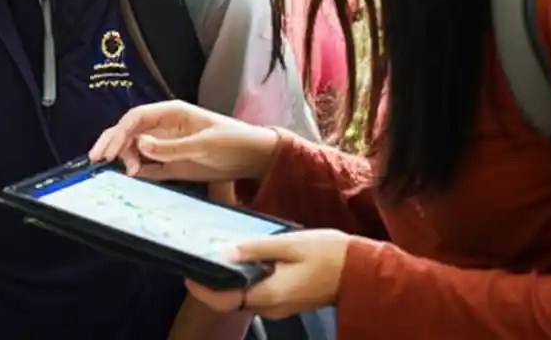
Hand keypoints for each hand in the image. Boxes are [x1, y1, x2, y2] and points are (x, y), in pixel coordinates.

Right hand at [88, 100, 279, 181]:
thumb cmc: (235, 141)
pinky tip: (131, 177)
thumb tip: (140, 145)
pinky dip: (137, 170)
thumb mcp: (204, 143)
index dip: (118, 132)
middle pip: (129, 132)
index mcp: (171, 114)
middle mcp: (164, 128)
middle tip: (99, 160)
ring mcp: (167, 145)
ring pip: (134, 149)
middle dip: (113, 144)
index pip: (135, 118)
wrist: (256, 158)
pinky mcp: (172, 163)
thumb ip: (172, 147)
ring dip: (126, 159)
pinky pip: (147, 165)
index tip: (108, 150)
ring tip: (129, 173)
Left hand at [185, 229, 349, 320]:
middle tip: (203, 254)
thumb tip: (224, 253)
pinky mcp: (286, 301)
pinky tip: (245, 258)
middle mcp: (270, 307)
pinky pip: (257, 292)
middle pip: (231, 298)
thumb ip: (254, 250)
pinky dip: (246, 279)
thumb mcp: (288, 244)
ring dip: (231, 278)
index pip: (223, 300)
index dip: (202, 288)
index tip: (188, 271)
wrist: (362, 271)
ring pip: (244, 295)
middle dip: (214, 280)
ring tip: (221, 252)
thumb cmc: (328, 255)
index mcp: (268, 294)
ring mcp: (278, 306)